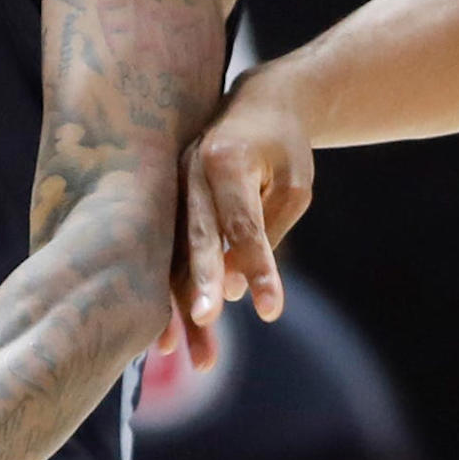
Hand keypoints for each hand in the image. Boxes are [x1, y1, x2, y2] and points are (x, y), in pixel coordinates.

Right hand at [179, 77, 315, 365]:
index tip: (271, 310)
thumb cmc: (284, 149)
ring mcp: (172, 188)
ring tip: (181, 353)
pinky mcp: (167, 205)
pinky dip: (167, 293)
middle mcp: (189, 172)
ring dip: (177, 302)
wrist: (258, 105)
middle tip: (206, 321)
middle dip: (201, 281)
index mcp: (225, 159)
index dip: (257, 267)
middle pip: (196, 236)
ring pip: (173, 252)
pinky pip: (166, 255)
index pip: (243, 223)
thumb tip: (235, 290)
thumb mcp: (293, 186)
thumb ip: (267, 232)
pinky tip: (166, 339)